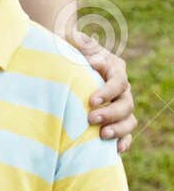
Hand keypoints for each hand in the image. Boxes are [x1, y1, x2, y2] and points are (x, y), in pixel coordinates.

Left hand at [69, 30, 135, 153]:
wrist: (61, 58)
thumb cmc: (65, 48)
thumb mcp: (71, 40)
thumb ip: (80, 42)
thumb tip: (88, 51)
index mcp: (114, 68)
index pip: (119, 82)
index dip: (108, 92)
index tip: (91, 101)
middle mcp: (120, 88)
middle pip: (126, 103)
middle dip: (111, 113)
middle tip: (91, 119)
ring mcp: (118, 104)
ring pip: (129, 119)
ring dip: (119, 129)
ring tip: (103, 135)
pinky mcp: (113, 119)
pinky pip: (125, 133)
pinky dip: (123, 141)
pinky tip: (116, 150)